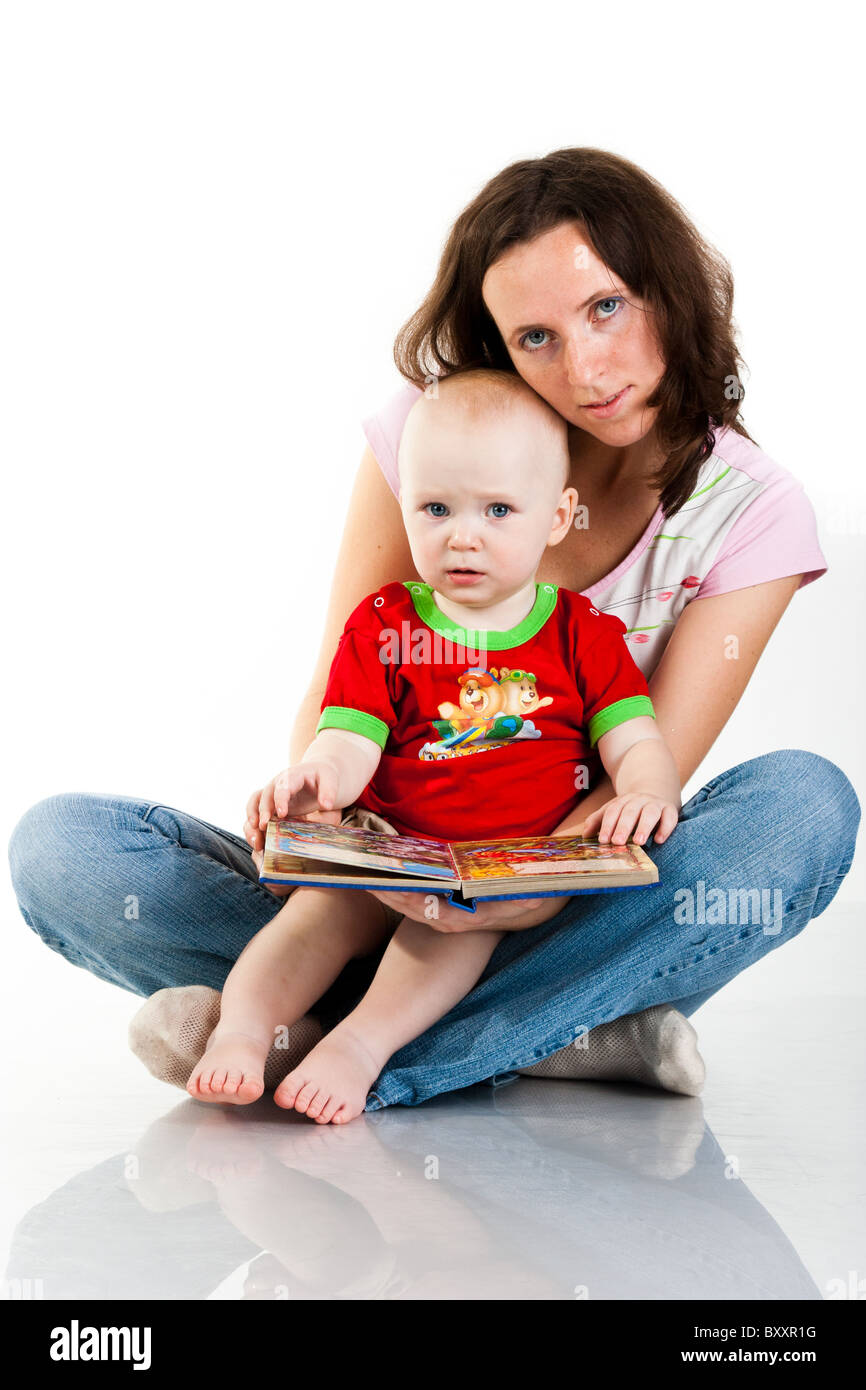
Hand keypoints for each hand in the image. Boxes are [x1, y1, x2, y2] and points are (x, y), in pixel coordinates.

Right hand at [244, 773, 342, 893]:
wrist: (317, 777)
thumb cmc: (323, 777)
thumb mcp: (330, 779)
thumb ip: (329, 790)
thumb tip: (326, 805)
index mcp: (292, 776)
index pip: (283, 786)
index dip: (280, 799)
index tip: (282, 813)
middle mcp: (277, 785)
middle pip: (264, 795)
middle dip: (262, 811)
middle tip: (263, 826)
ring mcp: (272, 796)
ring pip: (254, 804)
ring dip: (252, 820)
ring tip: (255, 838)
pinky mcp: (271, 808)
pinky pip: (257, 816)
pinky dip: (254, 828)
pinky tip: (258, 843)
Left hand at [364, 886, 569, 933]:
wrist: (510, 908)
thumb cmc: (511, 901)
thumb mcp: (519, 902)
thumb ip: (523, 901)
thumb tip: (534, 898)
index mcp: (462, 919)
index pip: (433, 911)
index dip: (415, 901)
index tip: (399, 888)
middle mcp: (444, 921)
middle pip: (412, 909)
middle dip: (390, 895)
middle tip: (369, 879)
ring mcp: (435, 917)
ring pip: (404, 906)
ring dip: (385, 894)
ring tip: (364, 877)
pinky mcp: (430, 909)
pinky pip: (406, 902)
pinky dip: (391, 892)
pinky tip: (376, 879)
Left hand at [580, 792, 679, 846]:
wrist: (654, 795)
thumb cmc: (630, 811)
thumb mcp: (613, 812)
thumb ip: (598, 821)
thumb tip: (585, 835)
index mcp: (622, 801)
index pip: (613, 811)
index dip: (607, 825)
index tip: (603, 840)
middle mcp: (639, 801)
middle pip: (630, 812)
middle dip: (623, 827)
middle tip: (618, 842)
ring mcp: (655, 804)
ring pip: (650, 813)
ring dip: (644, 827)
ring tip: (639, 842)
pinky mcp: (670, 810)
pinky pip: (670, 817)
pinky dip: (665, 828)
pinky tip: (659, 840)